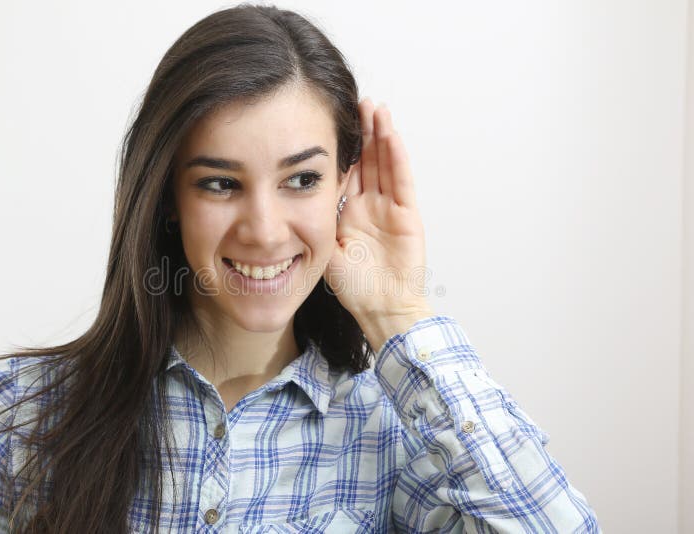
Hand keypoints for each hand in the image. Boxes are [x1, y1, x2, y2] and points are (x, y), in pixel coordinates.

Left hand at [325, 99, 433, 350]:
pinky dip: (396, 158)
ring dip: (380, 135)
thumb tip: (290, 196)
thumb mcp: (325, 249)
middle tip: (358, 102)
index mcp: (349, 212)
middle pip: (367, 160)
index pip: (346, 172)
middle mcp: (370, 205)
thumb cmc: (354, 287)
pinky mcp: (408, 215)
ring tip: (375, 107)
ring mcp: (390, 208)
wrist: (380, 309)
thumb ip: (314, 222)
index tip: (333, 121)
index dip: (341, 147)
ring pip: (385, 164)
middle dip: (363, 132)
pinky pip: (401, 181)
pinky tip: (390, 135)